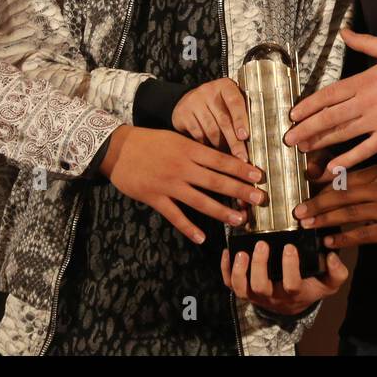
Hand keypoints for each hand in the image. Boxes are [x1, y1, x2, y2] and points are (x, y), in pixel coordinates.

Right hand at [99, 125, 264, 244]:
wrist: (117, 148)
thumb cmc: (148, 141)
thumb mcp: (176, 138)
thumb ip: (195, 149)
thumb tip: (219, 158)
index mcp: (189, 149)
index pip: (221, 160)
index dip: (241, 169)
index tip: (258, 176)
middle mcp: (182, 167)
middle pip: (216, 181)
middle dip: (240, 191)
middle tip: (259, 199)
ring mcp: (169, 184)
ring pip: (200, 200)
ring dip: (221, 211)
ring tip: (240, 220)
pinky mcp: (155, 198)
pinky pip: (175, 215)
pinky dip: (189, 228)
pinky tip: (202, 237)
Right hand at [172, 77, 249, 161]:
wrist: (192, 100)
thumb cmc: (218, 104)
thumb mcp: (230, 103)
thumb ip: (241, 115)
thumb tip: (250, 140)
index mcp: (225, 86)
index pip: (235, 102)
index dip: (240, 120)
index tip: (244, 136)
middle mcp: (208, 90)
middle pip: (224, 120)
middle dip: (234, 141)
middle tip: (241, 156)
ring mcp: (193, 101)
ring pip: (211, 130)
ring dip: (220, 145)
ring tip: (227, 155)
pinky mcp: (182, 113)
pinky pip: (198, 134)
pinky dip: (206, 144)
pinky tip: (211, 149)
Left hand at [221, 242, 348, 316]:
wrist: (293, 303)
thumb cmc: (311, 286)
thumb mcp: (329, 282)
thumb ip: (336, 272)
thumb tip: (332, 257)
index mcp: (294, 293)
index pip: (291, 284)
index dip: (289, 267)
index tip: (289, 246)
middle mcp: (272, 296)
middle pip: (261, 287)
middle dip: (259, 266)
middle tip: (262, 245)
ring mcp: (256, 294)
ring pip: (242, 289)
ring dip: (239, 272)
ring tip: (241, 253)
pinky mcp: (244, 290)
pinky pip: (230, 284)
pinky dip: (225, 270)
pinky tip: (228, 253)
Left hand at [284, 29, 376, 173]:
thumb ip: (365, 42)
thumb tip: (344, 32)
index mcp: (364, 81)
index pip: (329, 94)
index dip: (309, 105)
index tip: (294, 114)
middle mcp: (366, 103)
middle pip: (330, 116)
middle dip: (307, 128)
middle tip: (288, 138)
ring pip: (343, 133)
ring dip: (321, 142)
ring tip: (302, 150)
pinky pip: (365, 150)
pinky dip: (348, 159)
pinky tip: (333, 167)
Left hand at [292, 164, 376, 248]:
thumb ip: (365, 176)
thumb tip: (334, 180)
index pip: (345, 179)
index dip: (323, 187)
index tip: (307, 193)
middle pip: (341, 196)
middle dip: (317, 204)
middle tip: (298, 212)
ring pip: (348, 215)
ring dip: (325, 220)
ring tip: (308, 225)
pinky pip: (362, 235)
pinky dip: (344, 238)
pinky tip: (329, 242)